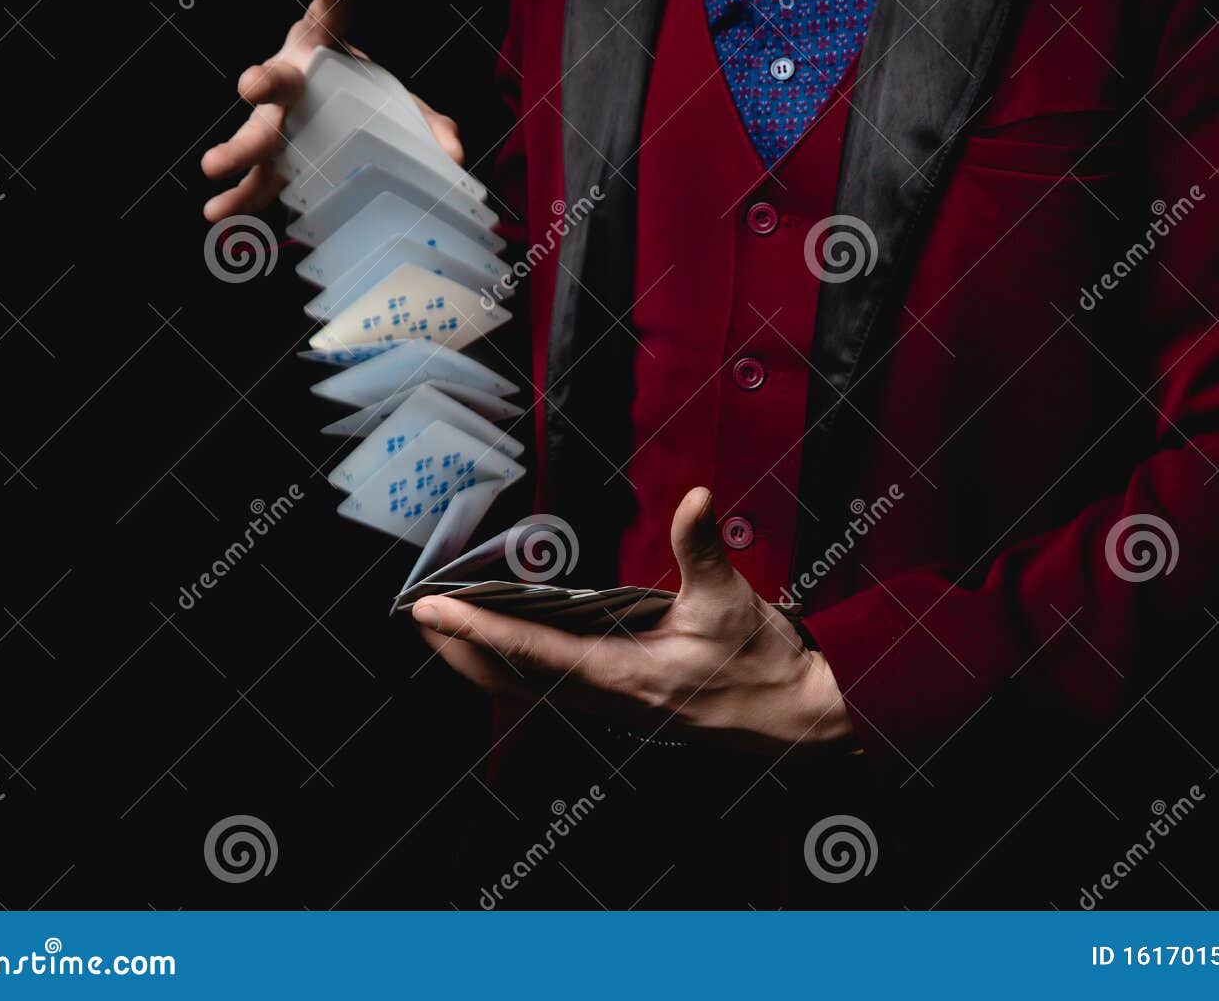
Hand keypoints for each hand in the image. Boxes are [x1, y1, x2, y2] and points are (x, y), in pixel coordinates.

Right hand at [200, 0, 464, 220]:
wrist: (334, 117)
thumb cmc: (366, 104)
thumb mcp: (401, 108)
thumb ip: (429, 124)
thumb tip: (453, 155)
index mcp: (324, 53)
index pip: (330, 20)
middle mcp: (292, 81)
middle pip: (279, 80)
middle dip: (266, 81)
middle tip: (251, 84)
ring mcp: (276, 122)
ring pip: (257, 133)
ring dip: (237, 150)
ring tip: (213, 166)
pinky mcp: (272, 162)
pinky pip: (256, 181)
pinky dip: (239, 200)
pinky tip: (218, 217)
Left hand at [413, 488, 855, 754]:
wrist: (797, 720)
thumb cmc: (763, 666)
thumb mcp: (732, 602)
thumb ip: (702, 549)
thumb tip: (694, 498)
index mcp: (625, 675)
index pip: (532, 652)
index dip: (476, 630)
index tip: (433, 611)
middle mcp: (608, 699)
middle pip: (512, 680)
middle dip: (460, 651)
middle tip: (420, 618)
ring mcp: (613, 708)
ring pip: (528, 688)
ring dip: (484, 660)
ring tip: (451, 630)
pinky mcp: (624, 706)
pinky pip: (553, 689)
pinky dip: (518, 666)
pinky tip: (512, 647)